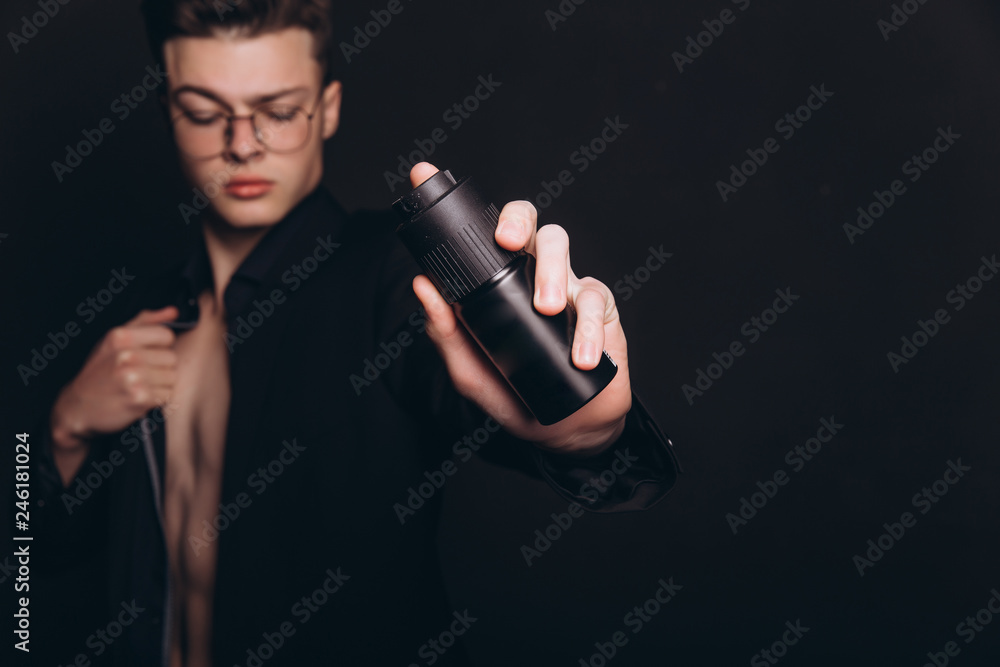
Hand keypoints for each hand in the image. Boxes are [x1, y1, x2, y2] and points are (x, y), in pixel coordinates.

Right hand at [51, 306, 179, 454]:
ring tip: (139, 385)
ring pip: (172, 377)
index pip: (166, 335)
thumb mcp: (115, 340)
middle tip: (139, 373)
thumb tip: (174, 312)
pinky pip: (167, 394)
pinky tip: (139, 397)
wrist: (78, 406)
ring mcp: (133, 377)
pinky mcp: (140, 398)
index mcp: (121, 337)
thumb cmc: (100, 370)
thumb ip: (146, 322)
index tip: (145, 354)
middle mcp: (127, 355)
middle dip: (159, 367)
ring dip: (160, 384)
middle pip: (171, 358)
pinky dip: (157, 399)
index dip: (160, 346)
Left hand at [408, 163, 631, 455]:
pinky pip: (594, 297)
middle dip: (516, 219)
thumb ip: (446, 333)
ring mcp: (564, 285)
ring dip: (550, 272)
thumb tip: (422, 286)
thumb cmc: (515, 395)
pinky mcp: (598, 307)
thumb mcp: (470, 371)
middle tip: (506, 241)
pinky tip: (580, 355)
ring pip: (559, 245)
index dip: (455, 205)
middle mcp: (528, 274)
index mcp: (496, 282)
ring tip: (545, 308)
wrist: (567, 429)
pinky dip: (586, 325)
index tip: (424, 177)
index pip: (479, 236)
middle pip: (526, 222)